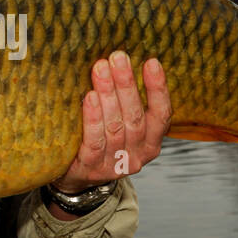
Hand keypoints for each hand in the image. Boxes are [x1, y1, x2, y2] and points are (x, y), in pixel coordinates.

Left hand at [52, 52, 170, 193]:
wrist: (76, 179)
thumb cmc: (101, 141)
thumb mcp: (122, 125)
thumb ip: (127, 102)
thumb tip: (120, 60)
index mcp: (151, 142)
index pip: (161, 114)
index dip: (158, 88)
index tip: (151, 62)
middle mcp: (137, 155)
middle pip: (135, 117)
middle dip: (126, 84)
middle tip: (117, 57)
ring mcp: (114, 164)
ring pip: (115, 127)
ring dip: (109, 95)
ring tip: (100, 69)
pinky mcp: (91, 169)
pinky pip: (94, 141)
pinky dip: (93, 118)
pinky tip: (90, 97)